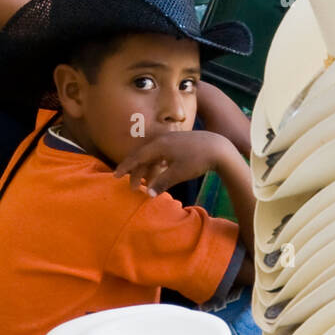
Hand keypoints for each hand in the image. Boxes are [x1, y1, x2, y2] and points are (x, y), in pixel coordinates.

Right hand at [113, 129, 233, 195]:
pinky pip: (162, 153)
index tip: (115, 176)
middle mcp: (163, 140)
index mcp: (159, 146)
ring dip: (147, 168)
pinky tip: (159, 171)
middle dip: (135, 171)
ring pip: (153, 155)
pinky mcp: (180, 143)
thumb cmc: (198, 159)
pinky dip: (157, 164)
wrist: (220, 147)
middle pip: (143, 156)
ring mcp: (172, 140)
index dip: (125, 167)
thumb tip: (149, 194)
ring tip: (145, 182)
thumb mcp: (178, 173)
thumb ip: (162, 183)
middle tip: (131, 186)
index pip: (137, 157)